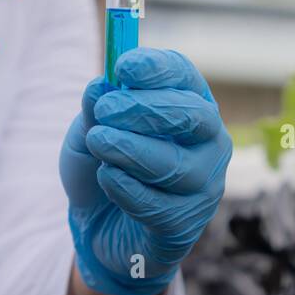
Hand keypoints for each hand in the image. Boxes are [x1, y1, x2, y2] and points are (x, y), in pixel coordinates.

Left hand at [60, 48, 231, 294]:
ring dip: (130, 149)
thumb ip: (93, 113)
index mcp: (189, 104)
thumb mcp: (87, 134)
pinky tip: (107, 177)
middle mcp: (208, 141)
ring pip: (176, 164)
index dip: (158, 69)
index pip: (185, 77)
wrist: (96, 227)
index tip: (123, 66)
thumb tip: (99, 86)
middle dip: (147, 109)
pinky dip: (126, 188)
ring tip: (98, 142)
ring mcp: (203, 184)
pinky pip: (160, 205)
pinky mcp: (186, 224)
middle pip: (194, 116)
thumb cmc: (102, 166)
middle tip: (105, 110)